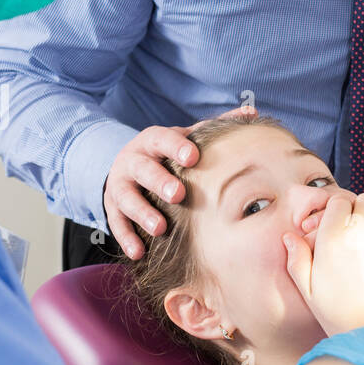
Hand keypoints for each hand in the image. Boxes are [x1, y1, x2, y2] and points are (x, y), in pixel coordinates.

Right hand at [104, 105, 255, 258]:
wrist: (125, 167)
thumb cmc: (165, 154)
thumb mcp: (184, 137)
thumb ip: (213, 127)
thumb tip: (251, 112)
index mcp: (153, 141)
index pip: (162, 139)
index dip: (176, 147)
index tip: (192, 157)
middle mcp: (133, 161)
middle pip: (143, 169)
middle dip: (159, 181)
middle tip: (178, 195)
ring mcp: (120, 185)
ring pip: (127, 197)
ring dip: (142, 213)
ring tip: (160, 228)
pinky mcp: (112, 208)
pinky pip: (116, 223)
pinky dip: (126, 238)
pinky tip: (139, 252)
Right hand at [283, 194, 363, 336]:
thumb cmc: (340, 314)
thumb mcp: (309, 291)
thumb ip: (297, 260)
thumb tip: (289, 237)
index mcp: (333, 241)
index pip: (338, 201)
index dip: (335, 208)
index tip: (332, 222)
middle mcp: (360, 235)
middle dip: (357, 209)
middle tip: (350, 227)